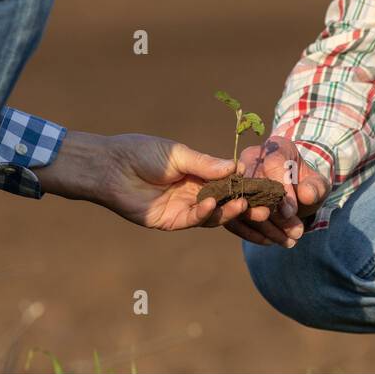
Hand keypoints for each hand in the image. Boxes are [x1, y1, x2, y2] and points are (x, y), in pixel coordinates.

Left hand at [34, 131, 250, 230]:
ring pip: (214, 215)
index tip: (264, 184)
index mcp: (197, 173)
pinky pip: (194, 220)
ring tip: (241, 204)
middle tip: (263, 204)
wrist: (110, 167)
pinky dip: (205, 214)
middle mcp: (193, 192)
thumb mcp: (177, 154)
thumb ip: (205, 163)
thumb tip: (236, 166)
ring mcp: (183, 208)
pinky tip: (210, 206)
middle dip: (244, 204)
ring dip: (228, 211)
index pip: (228, 181)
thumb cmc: (140, 152)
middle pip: (225, 201)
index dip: (245, 184)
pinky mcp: (171, 221)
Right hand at [223, 136, 330, 247]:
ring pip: (244, 205)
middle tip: (295, 233)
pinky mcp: (230, 199)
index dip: (282, 189)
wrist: (293, 188)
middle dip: (274, 214)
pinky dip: (252, 233)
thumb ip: (315, 187)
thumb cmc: (305, 183)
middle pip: (255, 186)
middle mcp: (251, 159)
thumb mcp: (317, 183)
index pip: (273, 165)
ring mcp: (237, 178)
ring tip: (288, 241)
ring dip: (266, 227)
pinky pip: (235, 218)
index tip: (291, 212)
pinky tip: (271, 242)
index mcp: (275, 147)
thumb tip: (306, 195)